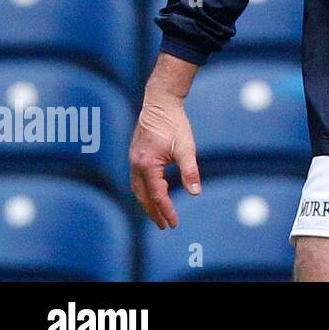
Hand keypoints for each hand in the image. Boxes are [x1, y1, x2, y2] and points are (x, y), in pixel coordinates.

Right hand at [129, 80, 200, 229]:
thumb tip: (195, 193)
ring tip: (158, 214)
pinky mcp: (135, 156)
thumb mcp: (186, 148)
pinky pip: (137, 180)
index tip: (173, 223)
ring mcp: (133, 160)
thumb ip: (190, 171)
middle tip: (164, 226)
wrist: (160, 103)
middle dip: (153, 213)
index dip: (166, 211)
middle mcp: (136, 165)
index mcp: (147, 165)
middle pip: (143, 197)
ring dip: (147, 203)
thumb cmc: (175, 125)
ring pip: (137, 189)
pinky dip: (144, 191)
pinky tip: (152, 194)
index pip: (156, 196)